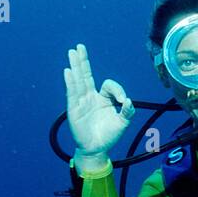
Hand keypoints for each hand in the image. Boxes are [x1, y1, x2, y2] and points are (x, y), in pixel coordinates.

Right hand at [62, 44, 134, 173]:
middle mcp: (90, 97)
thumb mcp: (123, 123)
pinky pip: (72, 94)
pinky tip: (68, 72)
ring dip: (75, 66)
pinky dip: (70, 82)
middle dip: (83, 61)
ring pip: (78, 81)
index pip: (108, 85)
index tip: (123, 100)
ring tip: (72, 52)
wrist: (97, 149)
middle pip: (86, 75)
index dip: (117, 89)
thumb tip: (129, 101)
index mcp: (103, 98)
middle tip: (79, 47)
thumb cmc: (109, 135)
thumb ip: (128, 112)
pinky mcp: (74, 110)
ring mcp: (81, 102)